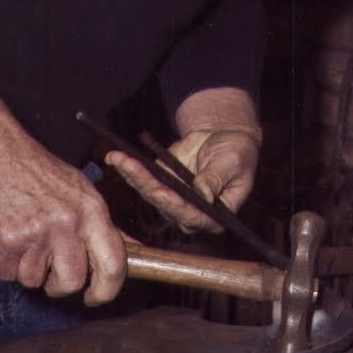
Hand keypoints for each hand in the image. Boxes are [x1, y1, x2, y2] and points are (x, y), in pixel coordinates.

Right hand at [0, 35, 125, 303]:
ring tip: (20, 238)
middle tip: (49, 276)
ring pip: (33, 280)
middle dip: (58, 286)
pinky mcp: (5, 241)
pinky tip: (1, 236)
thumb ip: (99, 224)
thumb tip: (126, 253)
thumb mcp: (79, 189)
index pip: (113, 264)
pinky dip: (1, 262)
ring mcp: (35, 233)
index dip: (106, 290)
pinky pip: (6, 272)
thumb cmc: (35, 170)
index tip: (94, 297)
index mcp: (91, 210)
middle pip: (71, 281)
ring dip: (24, 269)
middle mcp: (66, 223)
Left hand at [105, 126, 259, 234]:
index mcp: (213, 216)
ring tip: (119, 158)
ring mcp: (172, 200)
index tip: (161, 191)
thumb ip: (216, 179)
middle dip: (145, 184)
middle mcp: (190, 213)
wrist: (223, 137)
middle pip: (163, 204)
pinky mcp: (161, 184)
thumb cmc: (236, 153)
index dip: (174, 204)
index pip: (190, 215)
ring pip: (148, 191)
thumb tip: (202, 194)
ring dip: (132, 174)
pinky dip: (128, 167)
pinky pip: (141, 178)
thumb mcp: (232, 163)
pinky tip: (115, 158)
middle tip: (131, 167)